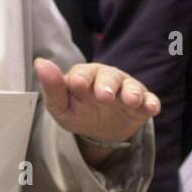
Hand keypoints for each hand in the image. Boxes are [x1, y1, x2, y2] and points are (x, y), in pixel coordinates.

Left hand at [34, 58, 159, 144]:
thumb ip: (52, 87)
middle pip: (109, 77)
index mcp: (84, 76)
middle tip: (104, 96)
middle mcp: (107, 78)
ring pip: (131, 87)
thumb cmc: (77, 110)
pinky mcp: (141, 103)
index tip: (77, 84)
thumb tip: (40, 62)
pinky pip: (148, 100)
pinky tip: (151, 108)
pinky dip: (151, 103)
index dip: (80, 78)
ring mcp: (126, 89)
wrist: (100, 128)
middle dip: (107, 85)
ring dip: (131, 92)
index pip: (82, 73)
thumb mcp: (60, 105)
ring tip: (130, 100)